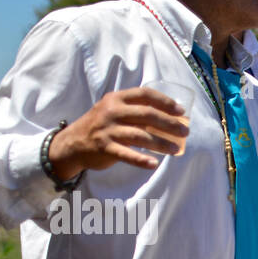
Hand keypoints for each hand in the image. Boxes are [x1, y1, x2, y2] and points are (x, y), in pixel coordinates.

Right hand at [47, 87, 190, 177]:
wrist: (72, 143)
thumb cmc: (101, 126)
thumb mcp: (114, 111)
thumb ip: (135, 111)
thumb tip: (169, 118)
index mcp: (116, 99)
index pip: (145, 94)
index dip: (165, 102)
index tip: (181, 111)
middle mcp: (112, 111)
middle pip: (147, 114)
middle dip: (170, 123)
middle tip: (185, 132)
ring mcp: (108, 129)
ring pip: (140, 135)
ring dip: (162, 143)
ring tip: (176, 149)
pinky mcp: (104, 147)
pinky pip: (126, 154)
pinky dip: (141, 160)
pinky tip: (154, 164)